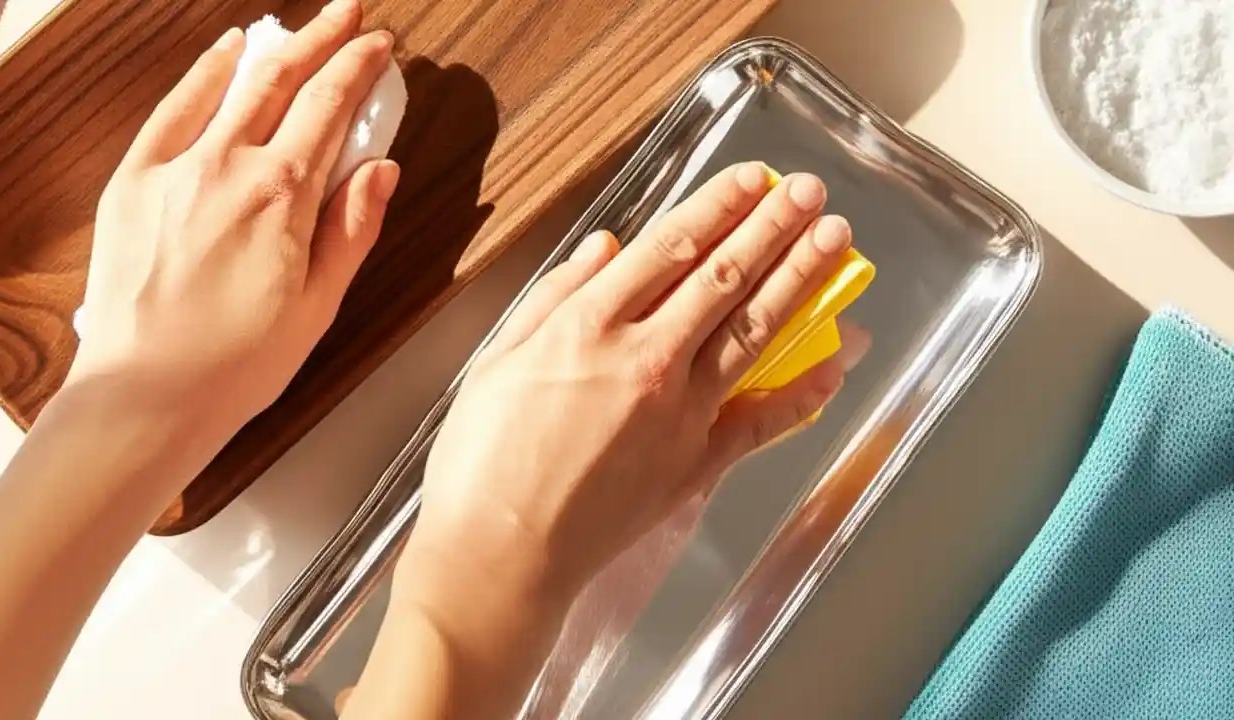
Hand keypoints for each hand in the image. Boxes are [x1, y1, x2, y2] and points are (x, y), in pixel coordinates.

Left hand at [68, 0, 398, 440]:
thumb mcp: (320, 305)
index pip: (330, 108)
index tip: (379, 46)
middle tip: (350, 13)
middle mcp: (229, 167)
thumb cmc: (237, 363)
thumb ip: (353, 229)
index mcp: (283, 198)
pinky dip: (203, 74)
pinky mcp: (133, 182)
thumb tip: (381, 170)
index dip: (358, 68)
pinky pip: (172, 109)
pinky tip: (226, 52)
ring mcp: (176, 169)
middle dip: (323, 38)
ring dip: (273, 48)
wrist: (147, 394)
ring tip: (299, 27)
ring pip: (233, 86)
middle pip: (284, 80)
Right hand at [411, 163, 868, 603]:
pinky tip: (835, 363)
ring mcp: (679, 411)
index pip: (672, 246)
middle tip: (811, 192)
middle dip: (775, 227)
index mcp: (589, 324)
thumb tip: (606, 247)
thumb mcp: (498, 359)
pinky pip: (761, 420)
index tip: (753, 179)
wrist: (499, 556)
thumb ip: (555, 295)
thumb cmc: (481, 462)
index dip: (719, 205)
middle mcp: (645, 357)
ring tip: (833, 241)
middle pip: (725, 276)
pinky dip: (803, 393)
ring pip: (753, 330)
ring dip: (799, 280)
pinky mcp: (696, 462)